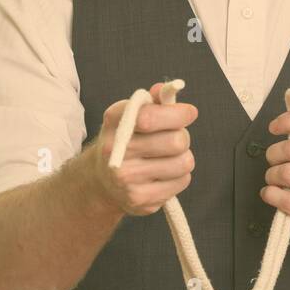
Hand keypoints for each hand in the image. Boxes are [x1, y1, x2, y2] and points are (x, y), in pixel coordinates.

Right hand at [89, 81, 198, 216]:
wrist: (101, 181)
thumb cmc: (124, 141)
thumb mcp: (130, 115)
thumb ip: (152, 101)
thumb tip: (168, 89)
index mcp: (115, 123)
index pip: (152, 116)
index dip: (179, 113)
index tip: (188, 113)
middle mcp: (117, 152)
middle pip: (176, 141)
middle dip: (182, 136)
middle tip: (174, 138)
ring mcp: (127, 180)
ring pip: (184, 163)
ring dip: (183, 158)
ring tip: (168, 157)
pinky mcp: (141, 200)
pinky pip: (182, 182)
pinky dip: (179, 176)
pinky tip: (163, 174)